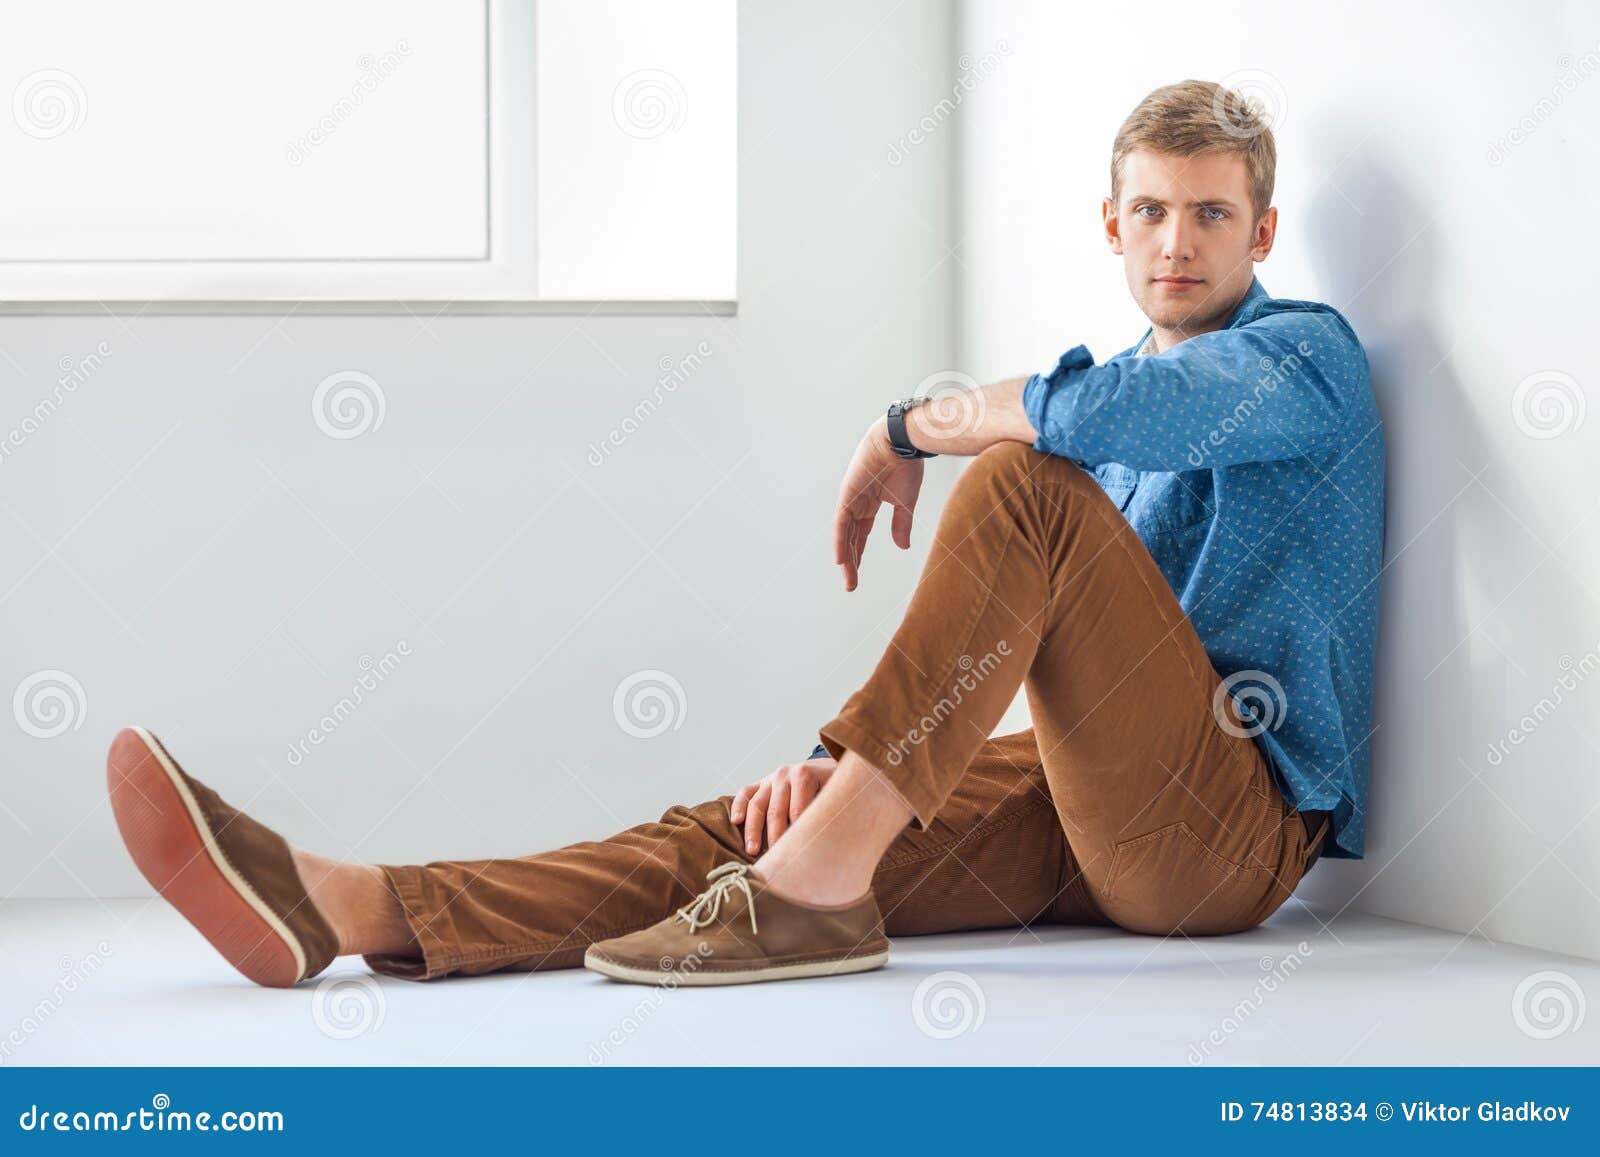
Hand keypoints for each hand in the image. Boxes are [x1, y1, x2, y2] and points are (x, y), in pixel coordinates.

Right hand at [728, 757, 837, 854]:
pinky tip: (736, 821)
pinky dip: (738, 806)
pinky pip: (745, 793)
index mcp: (804, 774)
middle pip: (775, 810)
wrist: (824, 769)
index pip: (797, 810)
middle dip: (774, 836)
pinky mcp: (759, 783)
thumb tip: (819, 839)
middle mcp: (784, 774)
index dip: (796, 833)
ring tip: (752, 851)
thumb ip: (826, 812)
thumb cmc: (831, 789)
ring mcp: (769, 778)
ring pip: (756, 804)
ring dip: (753, 829)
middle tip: (774, 858)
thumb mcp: (835, 795)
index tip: (796, 853)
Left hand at [834, 416, 924, 590]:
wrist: (902, 441)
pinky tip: (841, 559)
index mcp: (870, 503)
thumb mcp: (905, 502)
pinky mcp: (847, 495)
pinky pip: (842, 523)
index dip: (859, 553)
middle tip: (851, 584)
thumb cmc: (906, 465)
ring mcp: (851, 499)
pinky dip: (841, 541)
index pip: (861, 534)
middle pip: (851, 538)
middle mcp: (857, 503)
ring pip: (846, 534)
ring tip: (848, 579)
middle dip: (852, 561)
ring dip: (846, 557)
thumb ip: (901, 525)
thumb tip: (902, 548)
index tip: (858, 573)